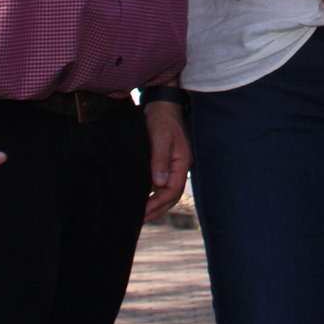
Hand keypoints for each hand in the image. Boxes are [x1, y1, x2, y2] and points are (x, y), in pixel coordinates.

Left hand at [141, 101, 190, 223]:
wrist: (161, 104)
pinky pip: (162, 182)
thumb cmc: (161, 120)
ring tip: (142, 213)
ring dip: (156, 203)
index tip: (143, 212)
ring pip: (168, 190)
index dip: (158, 203)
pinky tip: (144, 196)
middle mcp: (180, 166)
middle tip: (141, 219)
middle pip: (172, 195)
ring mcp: (174, 164)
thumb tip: (158, 184)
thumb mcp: (160, 139)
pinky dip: (154, 193)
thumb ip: (160, 161)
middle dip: (158, 209)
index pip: (173, 190)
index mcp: (182, 162)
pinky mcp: (166, 161)